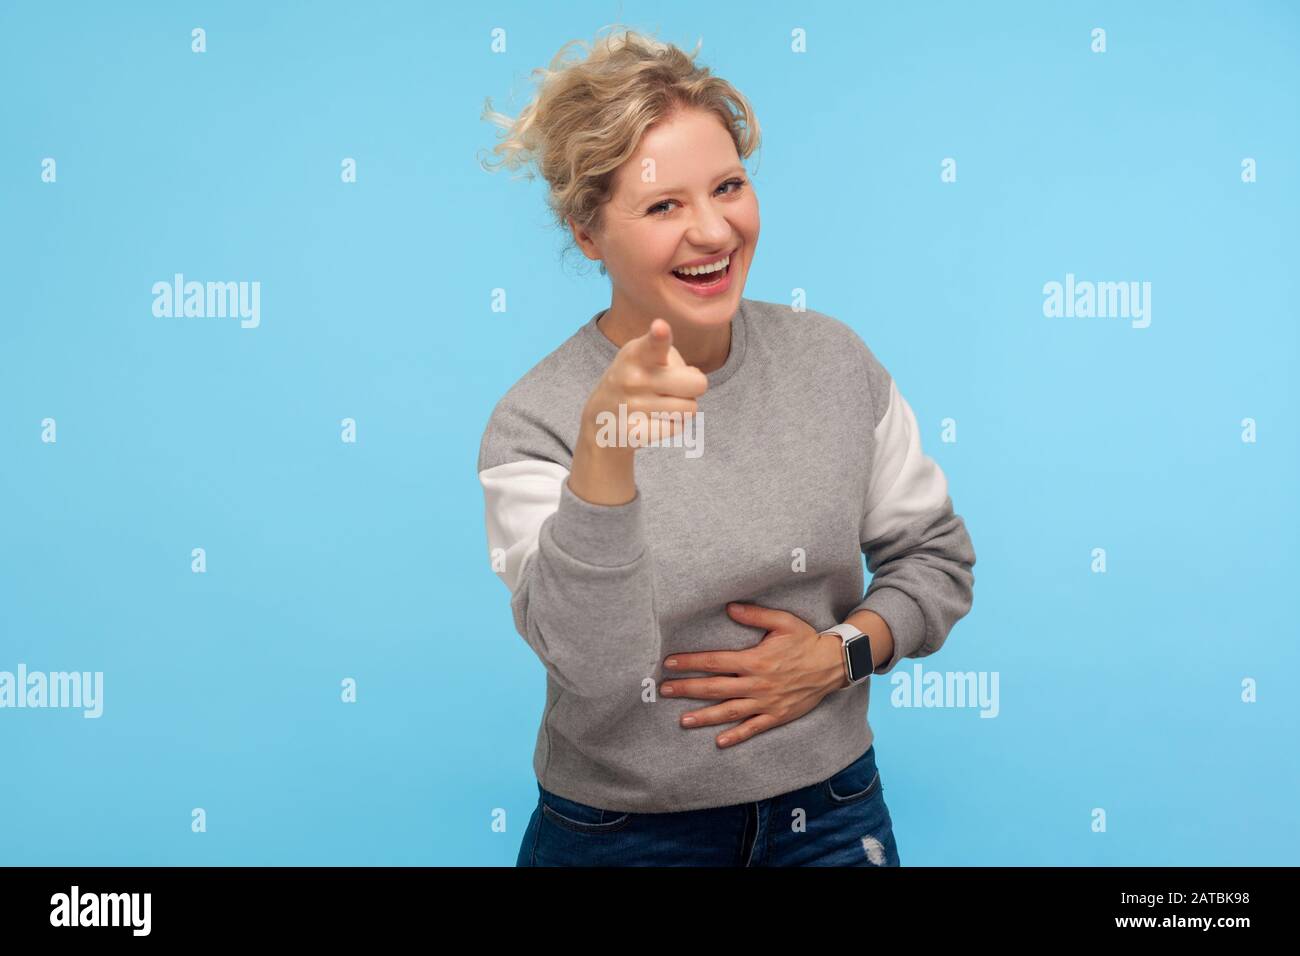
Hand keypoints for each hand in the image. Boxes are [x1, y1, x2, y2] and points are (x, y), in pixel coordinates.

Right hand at [579, 318, 708, 450]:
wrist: (601, 419)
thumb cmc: (636, 379)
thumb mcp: (645, 356)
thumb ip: (672, 359)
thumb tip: (693, 380)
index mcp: (637, 353)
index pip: (653, 343)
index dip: (659, 336)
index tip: (660, 327)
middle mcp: (633, 378)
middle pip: (698, 383)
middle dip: (693, 386)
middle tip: (674, 387)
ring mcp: (633, 407)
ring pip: (691, 409)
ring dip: (682, 408)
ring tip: (661, 404)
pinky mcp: (637, 433)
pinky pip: (678, 428)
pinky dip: (671, 425)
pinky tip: (652, 421)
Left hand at [659, 602, 847, 748]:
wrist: (833, 665)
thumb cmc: (806, 640)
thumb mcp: (783, 621)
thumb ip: (755, 615)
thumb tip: (729, 607)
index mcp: (755, 660)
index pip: (715, 662)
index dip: (690, 662)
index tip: (669, 664)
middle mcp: (757, 683)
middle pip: (714, 688)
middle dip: (687, 689)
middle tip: (664, 691)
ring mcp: (766, 702)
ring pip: (729, 711)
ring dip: (704, 717)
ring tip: (682, 721)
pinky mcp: (777, 715)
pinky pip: (753, 728)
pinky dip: (736, 736)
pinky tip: (719, 742)